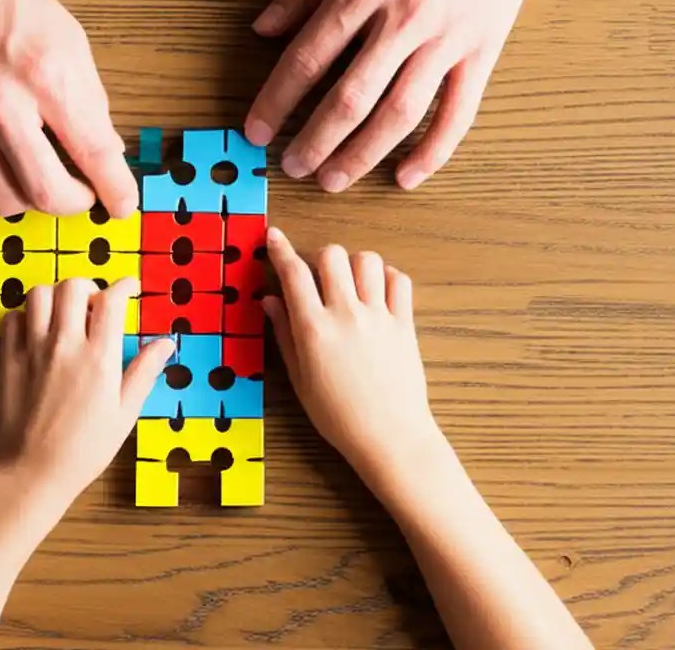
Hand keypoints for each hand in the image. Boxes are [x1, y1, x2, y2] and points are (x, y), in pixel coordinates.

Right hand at [0, 0, 135, 215]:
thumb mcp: (65, 35)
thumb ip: (87, 97)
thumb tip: (104, 151)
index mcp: (44, 72)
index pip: (93, 152)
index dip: (116, 189)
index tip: (122, 203)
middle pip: (47, 194)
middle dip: (75, 204)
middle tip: (80, 193)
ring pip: (3, 200)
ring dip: (29, 196)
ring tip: (34, 172)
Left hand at [0, 278, 173, 499]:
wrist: (34, 471)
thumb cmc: (85, 448)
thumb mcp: (125, 413)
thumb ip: (144, 372)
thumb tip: (166, 343)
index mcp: (99, 358)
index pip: (112, 300)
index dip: (124, 286)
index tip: (129, 287)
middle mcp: (65, 345)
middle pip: (73, 286)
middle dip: (89, 287)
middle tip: (95, 305)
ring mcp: (32, 349)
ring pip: (40, 294)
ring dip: (56, 296)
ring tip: (65, 314)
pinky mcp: (8, 358)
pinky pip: (12, 317)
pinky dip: (26, 315)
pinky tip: (38, 331)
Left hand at [245, 0, 546, 190]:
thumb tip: (265, 28)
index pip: (307, 59)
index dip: (277, 101)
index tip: (256, 130)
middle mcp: (404, 19)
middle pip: (350, 99)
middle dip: (315, 142)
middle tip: (293, 167)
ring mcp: (447, 39)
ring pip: (399, 115)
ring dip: (362, 155)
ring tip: (333, 179)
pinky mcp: (483, 50)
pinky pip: (458, 113)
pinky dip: (432, 151)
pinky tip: (406, 176)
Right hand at [262, 227, 434, 474]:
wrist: (389, 436)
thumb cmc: (338, 416)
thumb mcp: (300, 379)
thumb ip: (285, 334)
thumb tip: (269, 300)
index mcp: (314, 330)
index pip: (293, 274)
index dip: (280, 250)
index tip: (273, 237)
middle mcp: (347, 315)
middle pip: (332, 255)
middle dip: (319, 257)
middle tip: (317, 276)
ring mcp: (379, 316)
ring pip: (367, 259)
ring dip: (353, 264)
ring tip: (349, 284)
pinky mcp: (405, 323)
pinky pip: (399, 280)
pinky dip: (386, 277)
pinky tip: (376, 293)